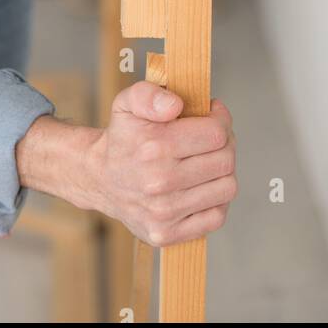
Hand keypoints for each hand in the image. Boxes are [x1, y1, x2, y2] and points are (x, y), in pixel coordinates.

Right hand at [85, 80, 236, 245]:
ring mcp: (164, 212)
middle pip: (225, 160)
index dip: (221, 120)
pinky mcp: (167, 233)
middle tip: (211, 138)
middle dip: (225, 144)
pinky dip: (216, 200)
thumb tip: (175, 105)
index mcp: (154, 146)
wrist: (100, 178)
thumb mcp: (127, 102)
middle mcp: (159, 182)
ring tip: (207, 161)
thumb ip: (149, 94)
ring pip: (226, 188)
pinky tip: (201, 186)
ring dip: (222, 172)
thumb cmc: (122, 138)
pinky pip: (216, 216)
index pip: (215, 134)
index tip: (212, 115)